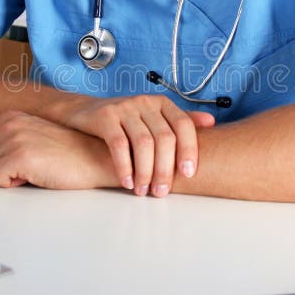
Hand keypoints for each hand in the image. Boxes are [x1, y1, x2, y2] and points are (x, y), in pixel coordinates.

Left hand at [0, 111, 117, 189]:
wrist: (97, 159)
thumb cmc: (68, 154)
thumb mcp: (30, 139)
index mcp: (10, 117)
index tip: (24, 159)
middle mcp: (9, 123)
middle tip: (28, 166)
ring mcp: (14, 138)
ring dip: (7, 177)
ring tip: (34, 169)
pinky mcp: (20, 155)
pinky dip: (12, 184)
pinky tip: (36, 174)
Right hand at [52, 95, 214, 197]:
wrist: (83, 112)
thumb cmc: (124, 121)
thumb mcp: (153, 118)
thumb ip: (179, 121)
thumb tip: (211, 122)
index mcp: (162, 103)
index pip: (183, 125)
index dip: (189, 150)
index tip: (189, 174)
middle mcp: (145, 102)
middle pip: (164, 138)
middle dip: (165, 169)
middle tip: (162, 192)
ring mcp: (125, 108)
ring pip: (143, 143)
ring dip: (145, 171)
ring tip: (144, 191)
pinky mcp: (105, 117)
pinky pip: (119, 144)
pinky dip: (125, 166)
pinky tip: (127, 182)